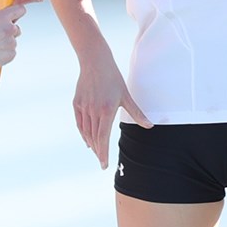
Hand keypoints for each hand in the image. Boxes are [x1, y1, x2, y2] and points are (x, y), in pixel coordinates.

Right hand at [0, 2, 25, 72]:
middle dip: (9, 31)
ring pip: (13, 41)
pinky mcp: (11, 54)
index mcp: (2, 18)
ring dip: (6, 43)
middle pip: (17, 28)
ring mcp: (11, 42)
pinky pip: (11, 51)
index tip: (15, 16)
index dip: (17, 13)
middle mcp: (10, 29)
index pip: (20, 10)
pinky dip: (5, 52)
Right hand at [72, 51, 148, 168]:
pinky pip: (80, 123)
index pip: (103, 138)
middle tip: (102, 161)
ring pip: (86, 132)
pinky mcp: (77, 104)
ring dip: (91, 144)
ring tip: (97, 152)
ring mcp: (83, 108)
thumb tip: (150, 126)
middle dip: (98, 152)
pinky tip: (87, 140)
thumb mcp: (126, 96)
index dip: (103, 153)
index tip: (104, 165)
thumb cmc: (113, 78)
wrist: (94, 62)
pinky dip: (83, 133)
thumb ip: (137, 113)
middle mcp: (93, 111)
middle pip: (94, 138)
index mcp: (106, 111)